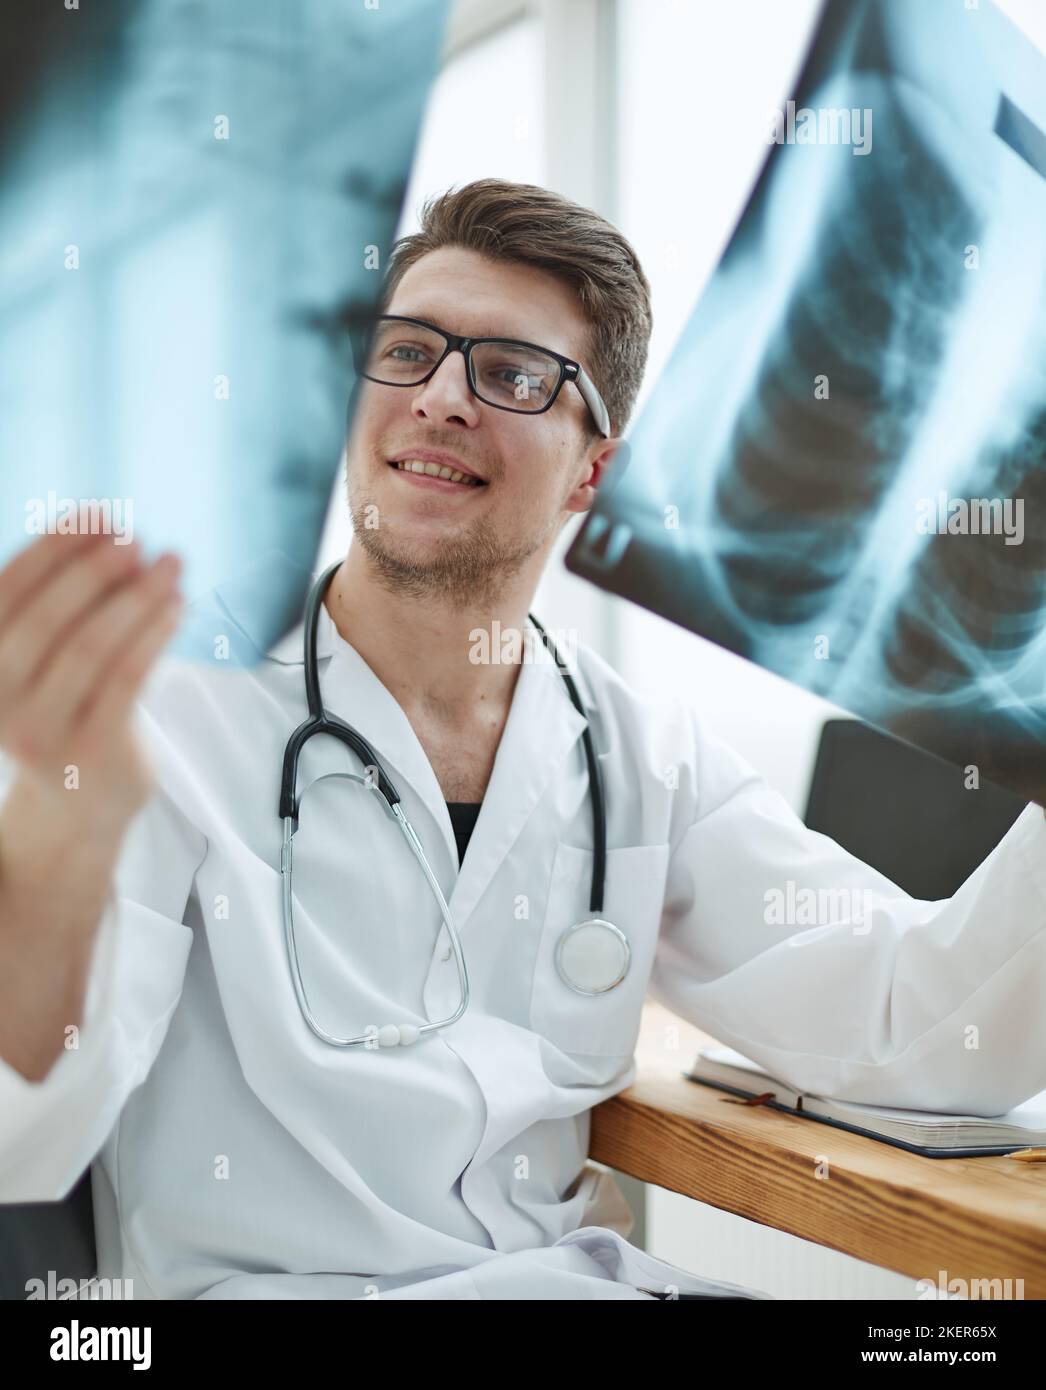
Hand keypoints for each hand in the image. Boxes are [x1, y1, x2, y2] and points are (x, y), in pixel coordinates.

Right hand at [0, 530, 183, 844]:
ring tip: (171, 565)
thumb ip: (67, 602)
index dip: (54, 545)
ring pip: (91, 648)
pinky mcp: (90, 750)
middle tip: (136, 537)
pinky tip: (177, 607)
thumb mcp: (51, 654)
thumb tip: (112, 532)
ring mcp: (41, 729)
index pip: (7, 589)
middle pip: (46, 618)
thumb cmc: (70, 706)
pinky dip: (154, 635)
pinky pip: (127, 680)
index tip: (98, 511)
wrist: (79, 800)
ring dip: (135, 598)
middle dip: (93, 569)